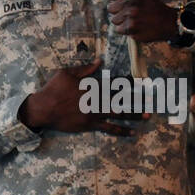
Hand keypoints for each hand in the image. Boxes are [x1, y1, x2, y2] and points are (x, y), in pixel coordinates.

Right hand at [19, 59, 145, 136]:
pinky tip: (133, 132)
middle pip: (122, 98)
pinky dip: (121, 130)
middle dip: (137, 99)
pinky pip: (109, 128)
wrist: (43, 108)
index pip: (114, 83)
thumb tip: (99, 62)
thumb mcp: (67, 73)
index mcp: (92, 85)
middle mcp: (97, 99)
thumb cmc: (53, 89)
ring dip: (135, 114)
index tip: (140, 83)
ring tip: (148, 115)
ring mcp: (95, 113)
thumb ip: (85, 69)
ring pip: (119, 113)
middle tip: (151, 100)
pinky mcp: (90, 125)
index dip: (128, 83)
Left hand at [101, 0, 177, 41]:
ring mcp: (131, 16)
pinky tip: (136, 26)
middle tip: (132, 11)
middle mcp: (132, 1)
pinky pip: (119, 30)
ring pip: (114, 20)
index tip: (126, 1)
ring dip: (122, 21)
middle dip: (119, 10)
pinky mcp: (131, 29)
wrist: (167, 22)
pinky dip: (126, 29)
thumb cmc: (152, 5)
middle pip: (110, 8)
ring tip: (135, 19)